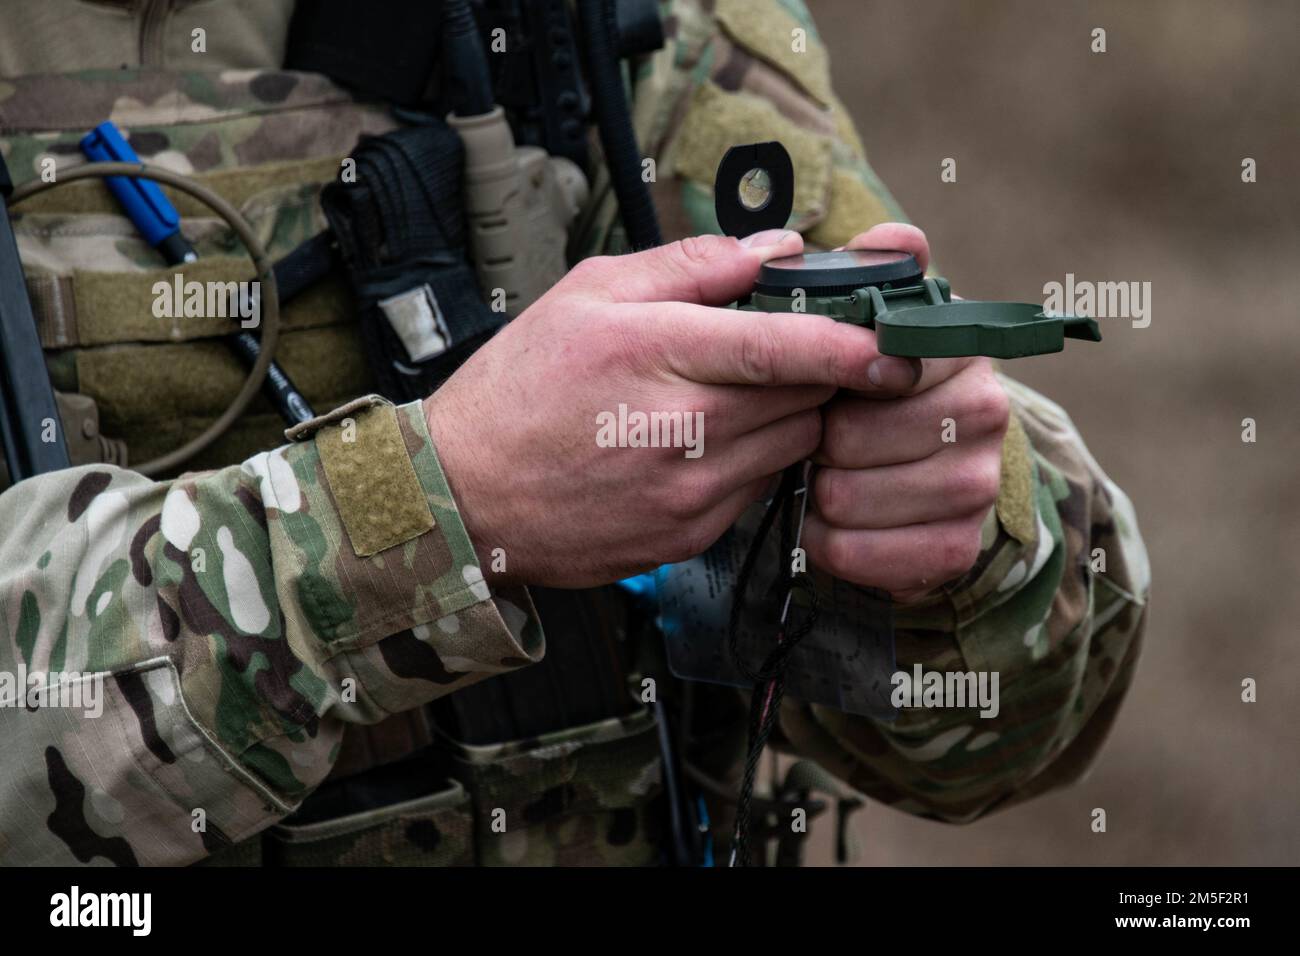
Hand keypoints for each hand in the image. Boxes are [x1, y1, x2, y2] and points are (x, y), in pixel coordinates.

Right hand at [425, 230, 892, 587]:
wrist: (467, 495)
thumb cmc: (520, 388)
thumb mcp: (587, 295)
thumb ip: (688, 266)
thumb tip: (772, 249)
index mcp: (653, 355)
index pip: (780, 347)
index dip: (850, 344)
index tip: (896, 341)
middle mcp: (681, 429)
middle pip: (802, 398)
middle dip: (822, 372)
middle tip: (811, 350)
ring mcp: (689, 491)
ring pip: (791, 445)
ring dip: (791, 416)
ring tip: (741, 396)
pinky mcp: (691, 533)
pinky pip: (759, 487)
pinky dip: (755, 458)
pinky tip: (708, 442)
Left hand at [803, 224, 1011, 600]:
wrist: (899, 478)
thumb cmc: (863, 390)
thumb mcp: (859, 321)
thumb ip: (869, 272)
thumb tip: (899, 238)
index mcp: (959, 345)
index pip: (876, 360)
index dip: (826, 378)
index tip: (817, 382)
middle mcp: (987, 411)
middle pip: (851, 436)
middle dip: (814, 441)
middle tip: (819, 437)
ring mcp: (980, 483)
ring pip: (848, 497)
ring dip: (817, 493)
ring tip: (825, 477)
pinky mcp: (958, 548)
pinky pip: (860, 554)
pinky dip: (832, 543)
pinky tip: (835, 523)